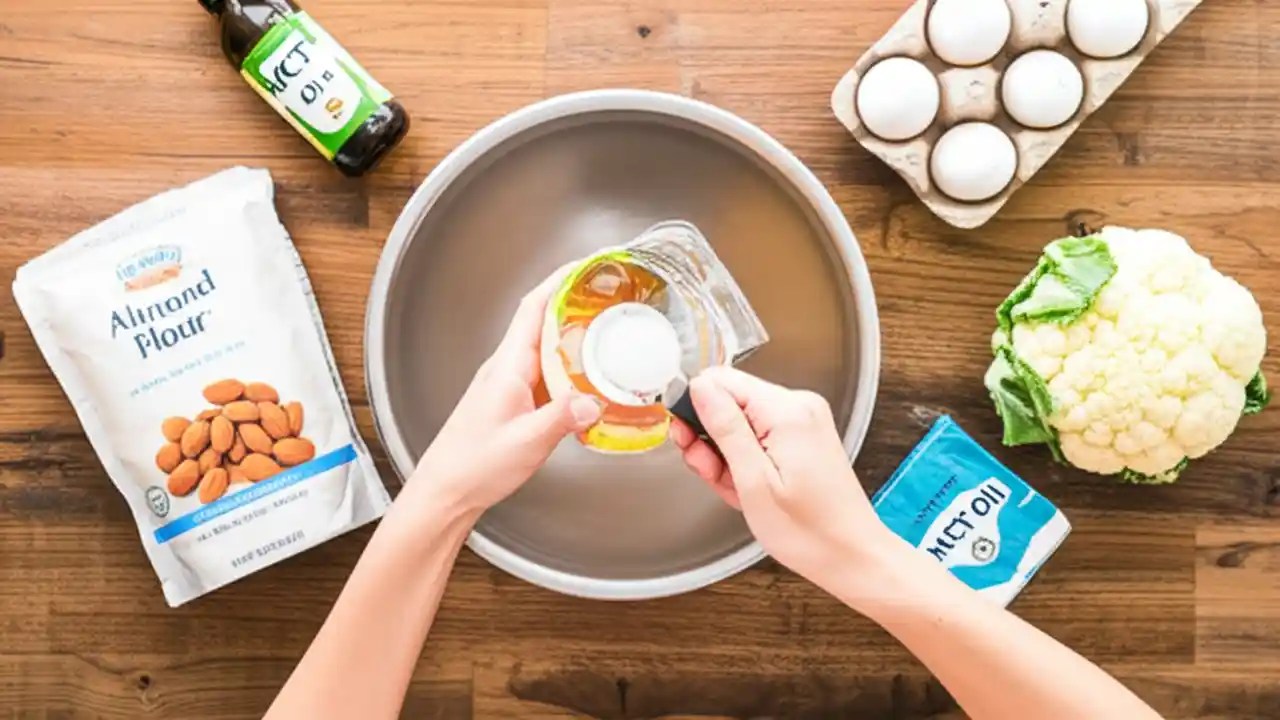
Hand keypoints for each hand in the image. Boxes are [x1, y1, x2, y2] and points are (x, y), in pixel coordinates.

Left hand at [408, 268, 602, 517]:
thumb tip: (595, 400)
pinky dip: (570, 367)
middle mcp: (507, 368)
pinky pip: (547, 372)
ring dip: (574, 335)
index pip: (534, 307)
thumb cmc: (473, 466)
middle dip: (576, 301)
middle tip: (609, 295)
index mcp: (507, 366)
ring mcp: (509, 383)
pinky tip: (588, 380)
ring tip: (608, 331)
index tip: (588, 265)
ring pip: (547, 347)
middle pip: (543, 320)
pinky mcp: (514, 401)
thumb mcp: (526, 442)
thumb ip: (563, 418)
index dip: (561, 280)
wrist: (446, 492)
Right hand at [670, 367, 895, 593]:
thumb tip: (700, 388)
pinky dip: (745, 461)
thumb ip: (725, 428)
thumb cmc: (809, 531)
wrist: (851, 554)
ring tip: (737, 488)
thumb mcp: (753, 482)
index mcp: (787, 412)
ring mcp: (803, 420)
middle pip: (729, 399)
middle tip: (713, 473)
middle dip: (711, 438)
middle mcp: (799, 406)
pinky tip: (750, 487)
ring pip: (740, 420)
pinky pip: (757, 435)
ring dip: (726, 455)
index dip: (696, 408)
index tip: (689, 441)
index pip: (720, 380)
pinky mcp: (803, 435)